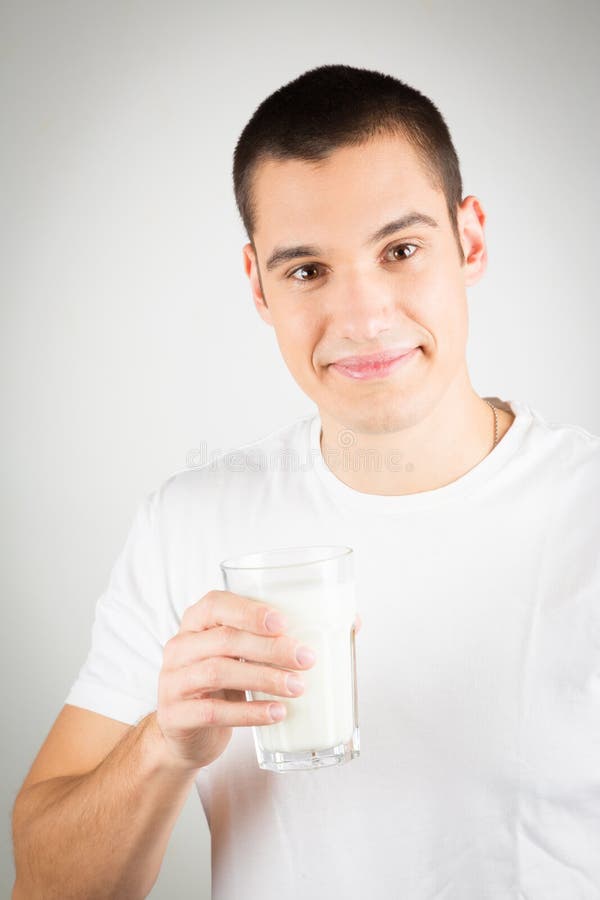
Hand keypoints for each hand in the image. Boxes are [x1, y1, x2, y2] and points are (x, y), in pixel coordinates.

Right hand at [155, 589, 327, 769]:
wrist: (186, 735)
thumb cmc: (226, 685)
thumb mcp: (244, 655)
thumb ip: (283, 637)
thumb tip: (353, 621)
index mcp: (197, 623)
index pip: (215, 604)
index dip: (249, 610)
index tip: (283, 621)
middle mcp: (180, 646)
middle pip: (224, 639)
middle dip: (270, 648)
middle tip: (306, 659)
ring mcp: (172, 681)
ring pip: (218, 671)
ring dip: (264, 678)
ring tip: (298, 687)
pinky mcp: (175, 715)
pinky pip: (212, 711)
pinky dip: (249, 713)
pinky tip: (277, 713)